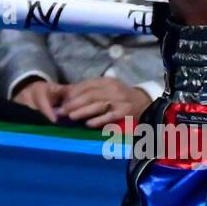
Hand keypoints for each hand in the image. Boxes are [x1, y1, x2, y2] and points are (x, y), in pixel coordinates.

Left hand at [13, 76, 150, 126]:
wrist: (145, 104)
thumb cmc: (119, 97)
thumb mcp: (106, 89)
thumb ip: (88, 91)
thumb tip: (66, 94)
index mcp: (107, 81)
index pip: (87, 85)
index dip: (73, 93)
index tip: (61, 101)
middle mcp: (113, 89)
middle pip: (90, 95)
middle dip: (74, 103)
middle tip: (62, 111)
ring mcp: (120, 100)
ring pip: (98, 105)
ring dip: (83, 111)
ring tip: (70, 117)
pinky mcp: (126, 112)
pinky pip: (110, 116)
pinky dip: (98, 120)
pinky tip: (88, 124)